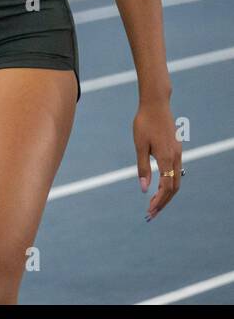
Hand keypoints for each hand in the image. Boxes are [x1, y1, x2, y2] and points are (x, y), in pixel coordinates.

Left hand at [134, 98, 181, 220]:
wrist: (156, 104)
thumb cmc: (144, 123)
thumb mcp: (139, 145)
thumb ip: (143, 167)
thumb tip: (144, 188)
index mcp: (166, 158)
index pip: (166, 187)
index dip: (158, 201)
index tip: (149, 211)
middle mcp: (175, 158)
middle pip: (174, 188)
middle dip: (163, 202)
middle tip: (151, 214)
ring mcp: (178, 154)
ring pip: (176, 181)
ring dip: (166, 195)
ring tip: (154, 204)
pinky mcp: (176, 150)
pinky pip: (176, 172)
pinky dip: (169, 184)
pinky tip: (159, 188)